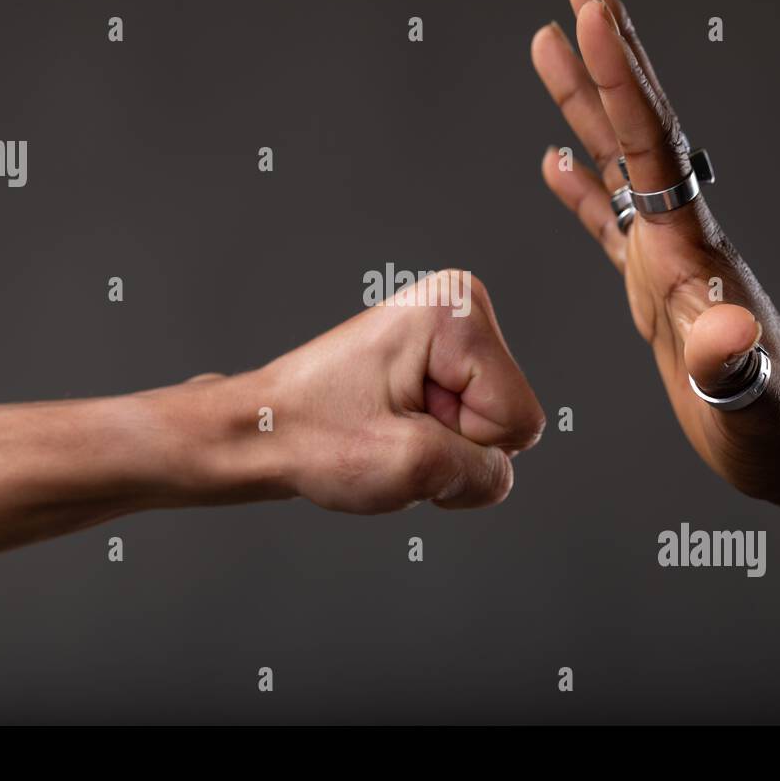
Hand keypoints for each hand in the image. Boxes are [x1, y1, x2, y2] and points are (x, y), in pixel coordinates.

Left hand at [155, 270, 545, 513]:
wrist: (261, 431)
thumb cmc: (314, 438)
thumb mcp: (411, 468)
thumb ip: (483, 475)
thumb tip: (499, 474)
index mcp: (457, 310)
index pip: (517, 420)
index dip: (464, 447)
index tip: (401, 429)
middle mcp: (461, 305)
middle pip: (510, 421)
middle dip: (454, 447)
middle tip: (393, 434)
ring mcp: (452, 331)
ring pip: (493, 430)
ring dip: (442, 450)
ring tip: (387, 430)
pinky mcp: (443, 357)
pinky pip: (473, 426)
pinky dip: (435, 444)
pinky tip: (391, 427)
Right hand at [530, 0, 779, 503]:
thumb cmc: (774, 429)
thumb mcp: (748, 400)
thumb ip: (731, 361)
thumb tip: (718, 324)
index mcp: (691, 245)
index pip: (650, 143)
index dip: (620, 76)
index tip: (593, 11)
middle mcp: (678, 232)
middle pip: (636, 121)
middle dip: (609, 47)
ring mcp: (663, 254)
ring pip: (614, 157)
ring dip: (584, 96)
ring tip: (549, 41)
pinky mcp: (651, 286)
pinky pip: (606, 219)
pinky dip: (579, 185)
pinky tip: (554, 159)